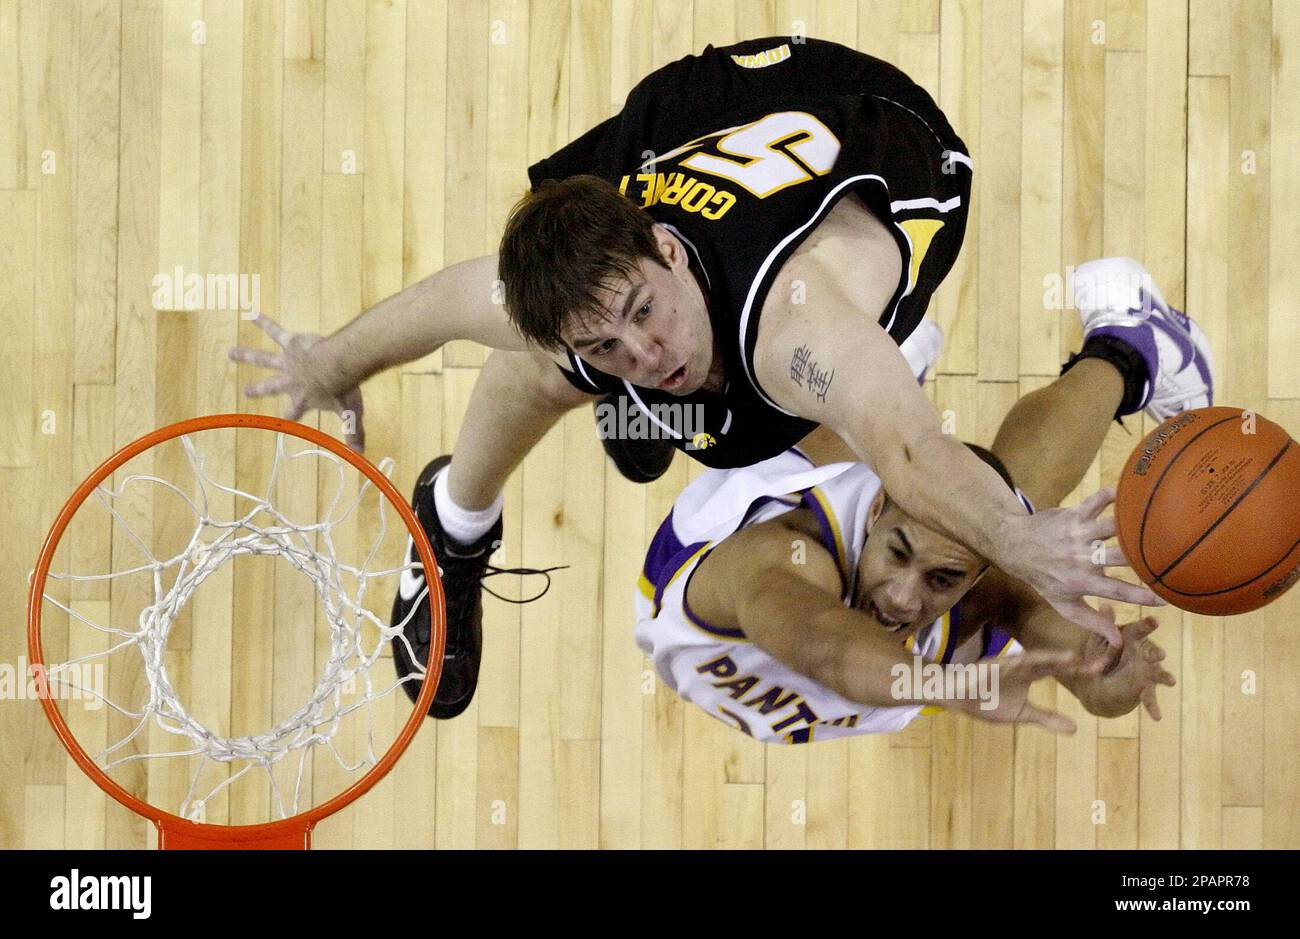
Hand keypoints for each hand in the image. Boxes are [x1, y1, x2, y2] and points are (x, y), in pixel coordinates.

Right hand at [229, 314, 366, 449]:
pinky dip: (265, 323)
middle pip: (271, 387)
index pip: (293, 411)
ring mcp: (287, 361)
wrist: (338, 365)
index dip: (289, 416)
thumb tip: (362, 454)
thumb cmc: (343, 388)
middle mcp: (290, 381)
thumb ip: (354, 432)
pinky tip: (252, 314)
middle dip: (259, 390)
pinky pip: (276, 331)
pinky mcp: (291, 343)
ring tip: (230, 352)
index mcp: (302, 398)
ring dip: (246, 355)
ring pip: (262, 358)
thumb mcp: (350, 412)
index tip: (283, 418)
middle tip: (246, 392)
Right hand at [949, 648, 1103, 734]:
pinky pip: (1019, 663)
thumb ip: (1047, 718)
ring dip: (1060, 660)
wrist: (955, 694)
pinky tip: (1048, 662)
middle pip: (1057, 662)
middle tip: (1105, 662)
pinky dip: (1035, 661)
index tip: (1104, 669)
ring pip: (1041, 660)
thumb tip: (1075, 728)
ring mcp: (1012, 663)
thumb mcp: (1022, 713)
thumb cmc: (985, 701)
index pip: (1061, 669)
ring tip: (1081, 660)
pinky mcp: (998, 665)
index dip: (1081, 669)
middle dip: (1079, 663)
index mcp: (1031, 672)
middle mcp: (1025, 664)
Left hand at [998, 486, 1162, 645]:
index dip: (1139, 595)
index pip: (1115, 590)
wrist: (1015, 546)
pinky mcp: (1074, 515)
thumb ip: (1092, 622)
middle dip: (1141, 556)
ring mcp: (1078, 534)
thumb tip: (1118, 642)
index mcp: (1082, 581)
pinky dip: (1109, 496)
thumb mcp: (1064, 604)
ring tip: (1154, 522)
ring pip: (1109, 528)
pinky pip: (1094, 502)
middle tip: (1168, 555)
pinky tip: (1127, 491)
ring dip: (1130, 525)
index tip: (1163, 597)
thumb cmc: (1045, 578)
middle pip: (1117, 557)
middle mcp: (1081, 558)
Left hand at [1076, 609, 1176, 719]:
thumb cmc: (1102, 651)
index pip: (1139, 629)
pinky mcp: (1146, 688)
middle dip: (1155, 653)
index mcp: (1131, 638)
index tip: (1154, 621)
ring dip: (1162, 676)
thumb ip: (1103, 626)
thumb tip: (1106, 605)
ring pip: (1156, 673)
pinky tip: (1157, 717)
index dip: (1147, 625)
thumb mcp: (1098, 639)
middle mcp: (1143, 653)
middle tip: (1159, 654)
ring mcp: (1147, 671)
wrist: (1101, 677)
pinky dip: (1153, 707)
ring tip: (1170, 681)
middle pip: (1151, 651)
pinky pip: (1149, 698)